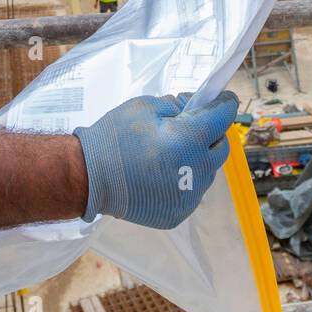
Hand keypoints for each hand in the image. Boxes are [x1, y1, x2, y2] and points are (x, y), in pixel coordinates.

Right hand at [74, 91, 238, 228]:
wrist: (87, 178)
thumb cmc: (114, 138)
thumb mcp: (146, 107)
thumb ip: (178, 105)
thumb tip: (197, 106)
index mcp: (188, 140)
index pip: (223, 116)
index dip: (224, 103)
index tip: (222, 98)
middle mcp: (196, 170)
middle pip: (221, 146)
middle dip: (211, 133)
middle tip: (191, 126)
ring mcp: (189, 196)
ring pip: (208, 170)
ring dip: (199, 158)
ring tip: (172, 153)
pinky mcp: (179, 213)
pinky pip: (194, 190)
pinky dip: (186, 179)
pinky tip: (163, 174)